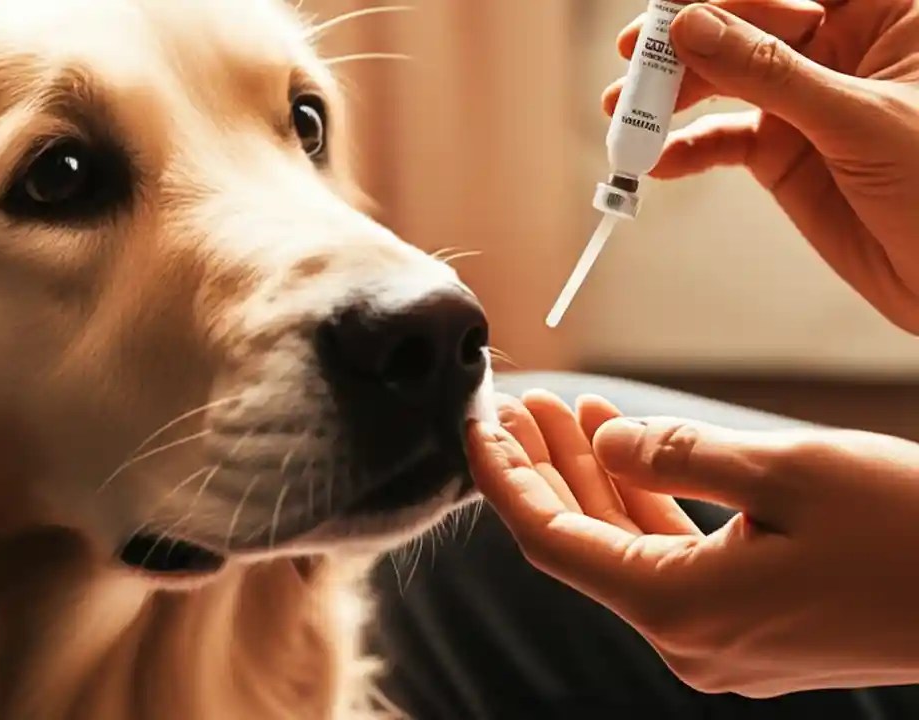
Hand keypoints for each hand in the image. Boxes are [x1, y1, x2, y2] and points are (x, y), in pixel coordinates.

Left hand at [467, 390, 918, 697]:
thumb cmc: (908, 530)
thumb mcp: (785, 471)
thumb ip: (675, 455)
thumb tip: (603, 443)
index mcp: (677, 607)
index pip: (549, 540)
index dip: (502, 479)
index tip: (473, 425)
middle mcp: (686, 638)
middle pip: (580, 544)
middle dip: (544, 468)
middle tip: (520, 402)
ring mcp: (719, 641)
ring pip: (626, 547)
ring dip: (595, 478)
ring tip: (568, 409)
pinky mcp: (752, 628)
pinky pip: (672, 559)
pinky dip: (646, 502)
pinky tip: (630, 446)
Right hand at [605, 0, 918, 332]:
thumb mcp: (858, 120)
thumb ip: (771, 72)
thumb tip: (693, 28)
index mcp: (887, 12)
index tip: (670, 12)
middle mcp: (843, 47)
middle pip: (745, 25)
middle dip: (685, 45)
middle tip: (636, 62)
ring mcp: (807, 99)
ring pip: (724, 79)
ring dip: (670, 98)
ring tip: (625, 115)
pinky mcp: (784, 151)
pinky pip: (723, 138)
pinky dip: (686, 149)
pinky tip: (658, 161)